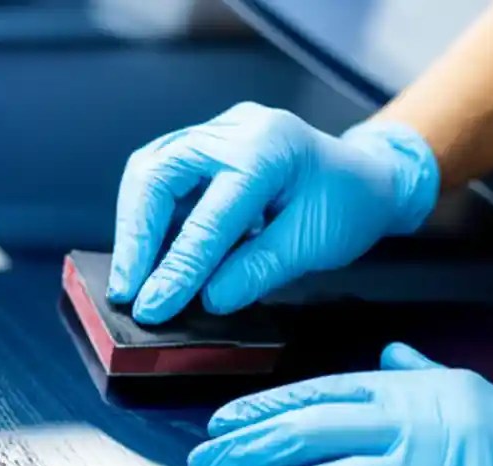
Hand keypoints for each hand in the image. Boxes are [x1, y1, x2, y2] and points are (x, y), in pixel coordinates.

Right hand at [108, 102, 437, 323]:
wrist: (366, 175)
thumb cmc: (348, 205)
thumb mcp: (313, 246)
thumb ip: (257, 271)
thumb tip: (205, 299)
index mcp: (270, 148)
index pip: (210, 216)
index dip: (178, 268)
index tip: (154, 308)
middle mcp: (235, 130)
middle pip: (158, 175)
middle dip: (136, 238)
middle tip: (126, 291)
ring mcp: (215, 132)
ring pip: (149, 171)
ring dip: (134, 228)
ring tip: (131, 277)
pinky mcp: (202, 146)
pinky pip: (159, 176)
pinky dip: (148, 219)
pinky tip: (149, 255)